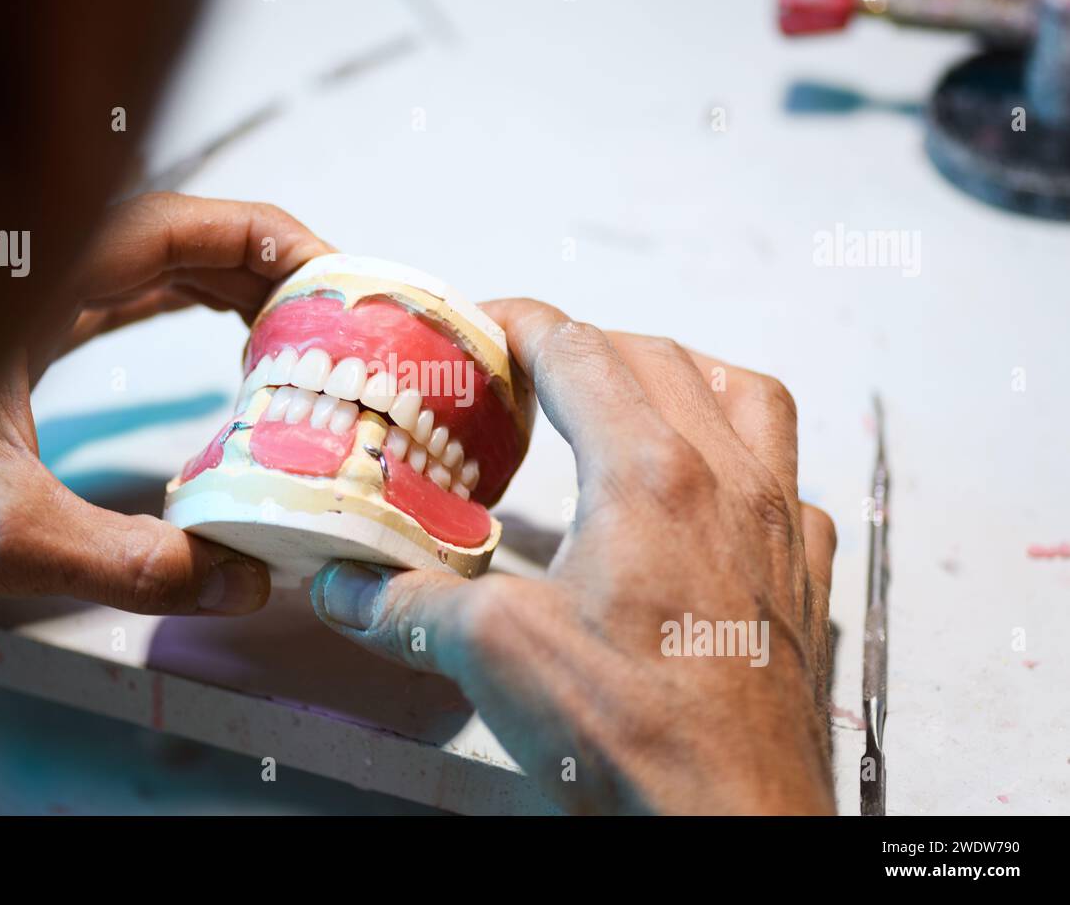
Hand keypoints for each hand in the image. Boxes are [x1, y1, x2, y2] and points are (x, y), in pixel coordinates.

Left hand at [0, 193, 333, 625]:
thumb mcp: (8, 538)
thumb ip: (133, 562)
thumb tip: (242, 582)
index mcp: (24, 285)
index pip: (173, 225)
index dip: (267, 240)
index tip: (335, 278)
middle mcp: (25, 278)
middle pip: (174, 237)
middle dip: (264, 266)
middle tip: (339, 315)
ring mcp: (19, 306)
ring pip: (149, 266)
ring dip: (230, 287)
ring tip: (300, 328)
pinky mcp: (16, 343)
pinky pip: (122, 301)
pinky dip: (185, 311)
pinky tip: (224, 342)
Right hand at [310, 298, 836, 813]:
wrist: (730, 825)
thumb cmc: (639, 742)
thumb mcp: (492, 655)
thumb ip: (409, 605)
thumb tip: (348, 588)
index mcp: (650, 475)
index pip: (579, 349)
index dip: (520, 325)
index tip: (482, 330)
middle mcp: (727, 483)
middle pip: (656, 356)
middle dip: (583, 343)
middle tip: (527, 369)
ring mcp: (778, 528)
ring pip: (747, 398)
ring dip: (683, 376)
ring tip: (631, 397)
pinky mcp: (801, 581)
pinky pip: (790, 483)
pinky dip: (746, 463)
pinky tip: (709, 498)